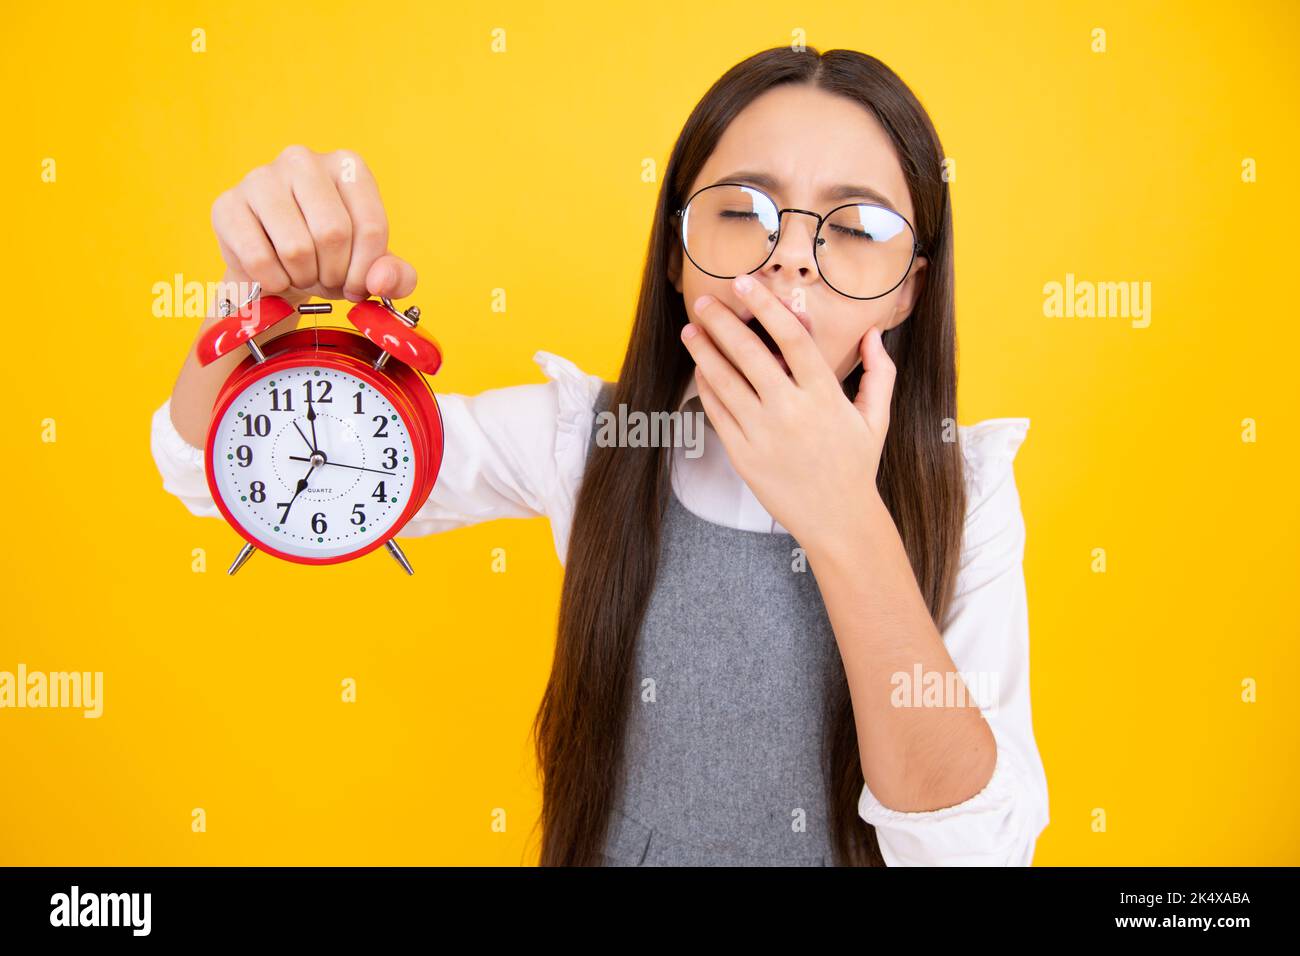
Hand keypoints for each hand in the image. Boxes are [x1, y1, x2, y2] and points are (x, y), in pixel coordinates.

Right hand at [211, 145, 416, 303]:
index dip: (365, 271)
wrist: (275, 264)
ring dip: (303, 278)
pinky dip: (274, 282)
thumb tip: (381, 281)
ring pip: (296, 248)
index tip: (356, 284)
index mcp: (348, 166)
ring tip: (301, 274)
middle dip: (333, 274)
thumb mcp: (371, 267)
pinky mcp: (228, 205)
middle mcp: (303, 160)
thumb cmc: (329, 258)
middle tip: (325, 279)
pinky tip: (275, 275)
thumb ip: (396, 276)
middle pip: (333, 234)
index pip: (371, 226)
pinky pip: (259, 259)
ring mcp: (261, 178)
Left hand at [679, 276, 896, 552]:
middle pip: (750, 354)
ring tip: (691, 329)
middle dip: (722, 323)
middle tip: (705, 302)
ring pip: (725, 382)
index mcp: (824, 395)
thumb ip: (879, 372)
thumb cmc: (856, 465)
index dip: (764, 307)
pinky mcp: (743, 455)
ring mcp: (763, 434)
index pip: (790, 338)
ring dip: (704, 351)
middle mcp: (791, 411)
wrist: (837, 520)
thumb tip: (873, 335)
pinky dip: (706, 388)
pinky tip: (701, 370)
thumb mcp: (876, 418)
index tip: (743, 284)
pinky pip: (718, 413)